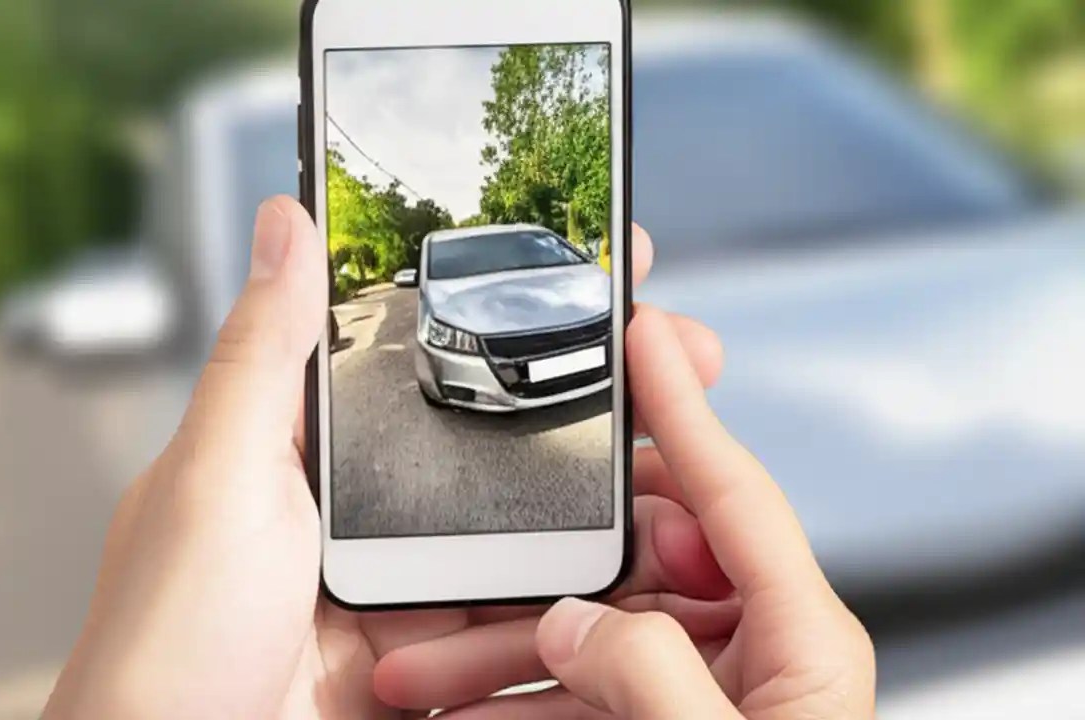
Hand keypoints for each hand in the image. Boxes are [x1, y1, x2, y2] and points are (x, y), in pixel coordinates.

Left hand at [41, 196, 726, 718]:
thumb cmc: (165, 637)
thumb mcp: (215, 476)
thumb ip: (264, 354)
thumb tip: (286, 220)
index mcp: (314, 442)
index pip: (428, 346)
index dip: (511, 298)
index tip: (593, 261)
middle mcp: (368, 501)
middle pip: (499, 428)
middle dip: (593, 388)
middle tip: (680, 353)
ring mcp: (406, 580)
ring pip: (527, 519)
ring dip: (605, 489)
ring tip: (683, 459)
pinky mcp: (434, 651)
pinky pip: (522, 612)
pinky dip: (583, 592)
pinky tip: (643, 557)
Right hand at [371, 309, 875, 717]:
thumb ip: (655, 678)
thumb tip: (580, 624)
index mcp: (794, 640)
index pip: (730, 491)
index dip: (684, 404)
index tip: (645, 334)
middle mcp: (744, 649)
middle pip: (632, 561)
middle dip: (536, 567)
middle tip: (469, 562)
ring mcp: (693, 687)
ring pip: (584, 629)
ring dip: (498, 648)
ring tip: (423, 675)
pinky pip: (573, 687)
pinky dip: (512, 696)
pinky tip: (457, 714)